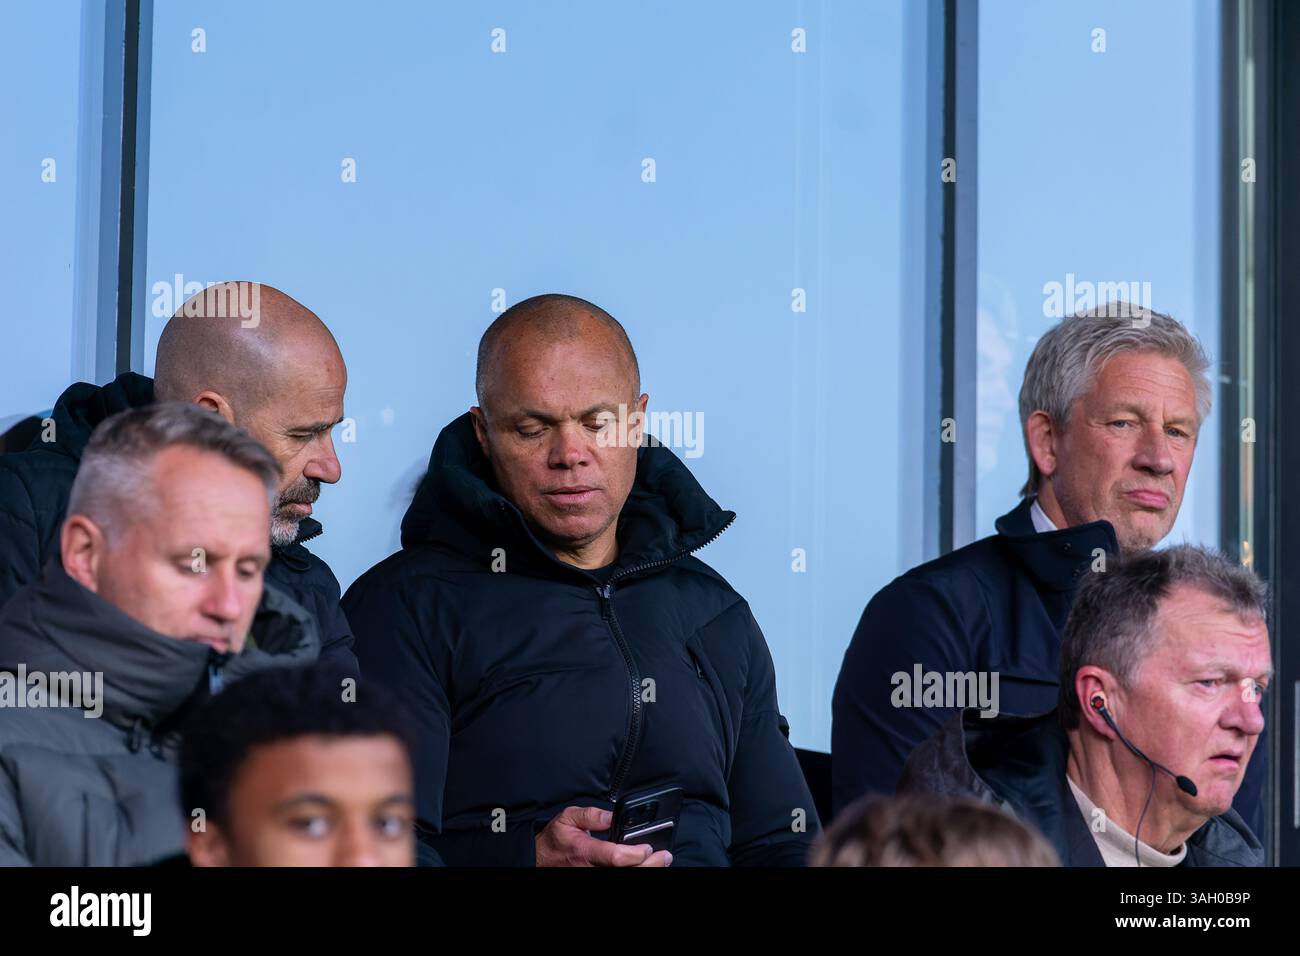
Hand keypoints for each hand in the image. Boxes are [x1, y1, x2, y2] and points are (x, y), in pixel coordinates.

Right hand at [534, 806, 672, 866]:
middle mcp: (592, 869)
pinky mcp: (597, 879)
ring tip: (661, 862)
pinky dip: (636, 872)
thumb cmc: (555, 841)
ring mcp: (596, 877)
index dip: (635, 854)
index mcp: (585, 852)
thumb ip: (591, 815)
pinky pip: (621, 879)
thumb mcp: (567, 818)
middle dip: (650, 865)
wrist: (541, 860)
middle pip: (627, 872)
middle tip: (664, 856)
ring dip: (646, 871)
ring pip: (627, 878)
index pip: (615, 857)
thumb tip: (612, 815)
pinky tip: (645, 867)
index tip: (647, 847)